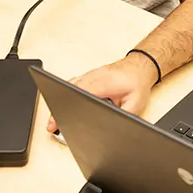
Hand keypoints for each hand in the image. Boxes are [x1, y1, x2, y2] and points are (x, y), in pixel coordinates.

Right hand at [44, 53, 158, 132]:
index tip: (59, 116)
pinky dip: (66, 93)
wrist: (140, 65)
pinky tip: (63, 104)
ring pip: (70, 85)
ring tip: (55, 119)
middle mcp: (95, 76)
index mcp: (105, 82)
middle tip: (52, 125)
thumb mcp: (135, 104)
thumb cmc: (138, 82)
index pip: (81, 93)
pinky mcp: (90, 75)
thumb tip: (112, 126)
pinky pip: (75, 82)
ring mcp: (91, 74)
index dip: (68, 106)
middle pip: (70, 90)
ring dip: (61, 99)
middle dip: (59, 107)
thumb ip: (123, 115)